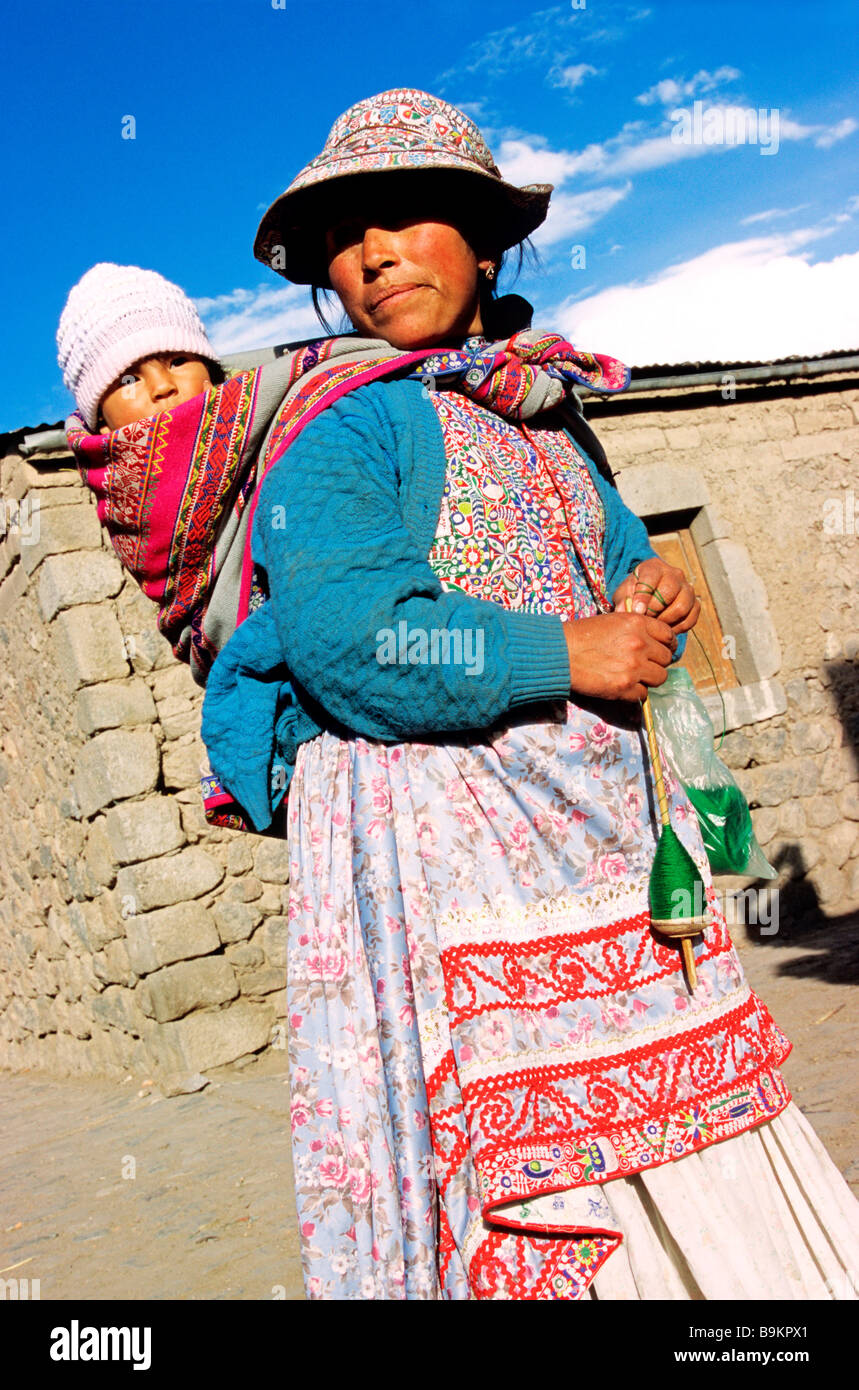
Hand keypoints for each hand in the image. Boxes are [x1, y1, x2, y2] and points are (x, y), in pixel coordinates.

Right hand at [562, 612, 676, 701]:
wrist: (560, 653)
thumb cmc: (581, 635)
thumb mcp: (611, 621)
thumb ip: (634, 629)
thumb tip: (650, 642)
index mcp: (637, 623)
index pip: (668, 635)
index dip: (666, 645)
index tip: (661, 651)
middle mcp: (640, 644)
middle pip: (666, 658)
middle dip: (656, 663)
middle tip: (643, 665)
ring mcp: (634, 666)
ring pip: (660, 677)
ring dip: (649, 679)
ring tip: (633, 677)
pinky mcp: (624, 686)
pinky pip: (643, 694)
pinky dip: (635, 693)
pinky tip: (622, 686)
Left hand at [612, 558, 700, 634]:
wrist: (649, 596)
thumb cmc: (634, 593)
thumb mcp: (624, 593)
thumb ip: (624, 600)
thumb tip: (628, 611)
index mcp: (655, 567)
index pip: (651, 579)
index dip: (644, 597)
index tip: (637, 611)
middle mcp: (675, 574)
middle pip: (669, 592)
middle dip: (654, 610)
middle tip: (645, 619)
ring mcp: (687, 589)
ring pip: (682, 607)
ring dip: (666, 620)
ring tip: (654, 625)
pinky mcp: (695, 604)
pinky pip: (690, 619)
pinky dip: (677, 628)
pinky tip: (665, 629)